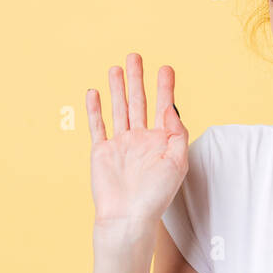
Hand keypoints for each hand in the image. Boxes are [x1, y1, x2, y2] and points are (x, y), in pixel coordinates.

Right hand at [86, 54, 188, 234]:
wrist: (128, 216)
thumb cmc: (156, 195)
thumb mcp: (177, 162)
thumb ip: (177, 133)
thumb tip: (170, 108)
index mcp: (161, 141)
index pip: (164, 107)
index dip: (165, 88)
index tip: (166, 69)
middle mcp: (140, 139)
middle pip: (138, 102)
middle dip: (138, 79)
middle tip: (136, 56)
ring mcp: (120, 144)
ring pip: (118, 109)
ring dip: (117, 88)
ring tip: (117, 67)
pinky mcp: (102, 151)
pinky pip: (98, 126)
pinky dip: (95, 109)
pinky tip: (94, 92)